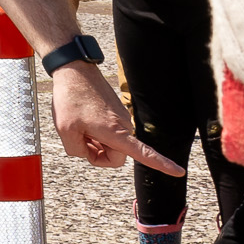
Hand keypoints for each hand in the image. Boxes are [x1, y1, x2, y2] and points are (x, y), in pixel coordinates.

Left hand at [50, 64, 181, 174]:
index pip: (144, 153)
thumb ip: (76, 151)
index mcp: (115, 132)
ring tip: (80, 127)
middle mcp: (123, 126)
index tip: (178, 172)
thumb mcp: (64, 131)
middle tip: (80, 140)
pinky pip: (109, 133)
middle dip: (98, 155)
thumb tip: (87, 153)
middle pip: (116, 156)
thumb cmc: (71, 98)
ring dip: (96, 143)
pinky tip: (83, 121)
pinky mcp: (116, 114)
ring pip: (110, 144)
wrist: (74, 72)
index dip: (162, 164)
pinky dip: (96, 133)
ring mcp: (121, 119)